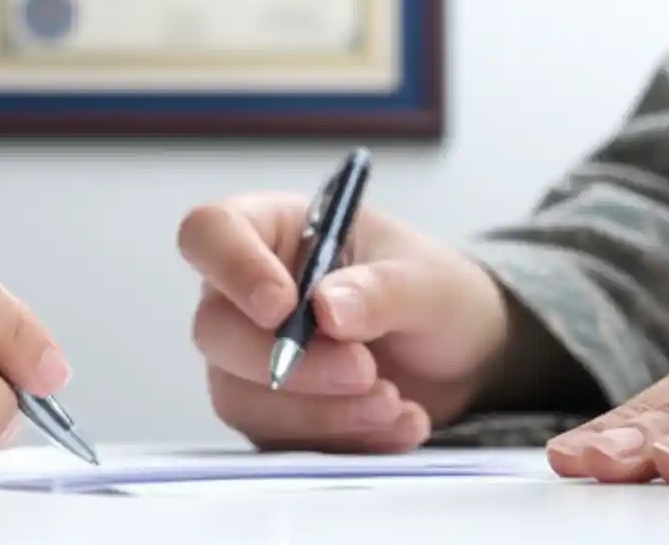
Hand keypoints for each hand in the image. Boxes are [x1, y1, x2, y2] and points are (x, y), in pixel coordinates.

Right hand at [177, 192, 512, 453]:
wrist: (458, 355)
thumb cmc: (429, 290)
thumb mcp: (425, 279)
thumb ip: (380, 289)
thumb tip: (327, 309)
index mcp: (272, 230)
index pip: (210, 232)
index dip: (232, 268)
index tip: (283, 306)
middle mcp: (245, 293)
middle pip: (215, 329)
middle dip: (292, 362)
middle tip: (364, 370)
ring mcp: (250, 356)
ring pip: (239, 395)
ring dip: (320, 412)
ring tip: (395, 403)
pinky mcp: (271, 412)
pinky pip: (278, 439)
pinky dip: (342, 440)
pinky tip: (398, 423)